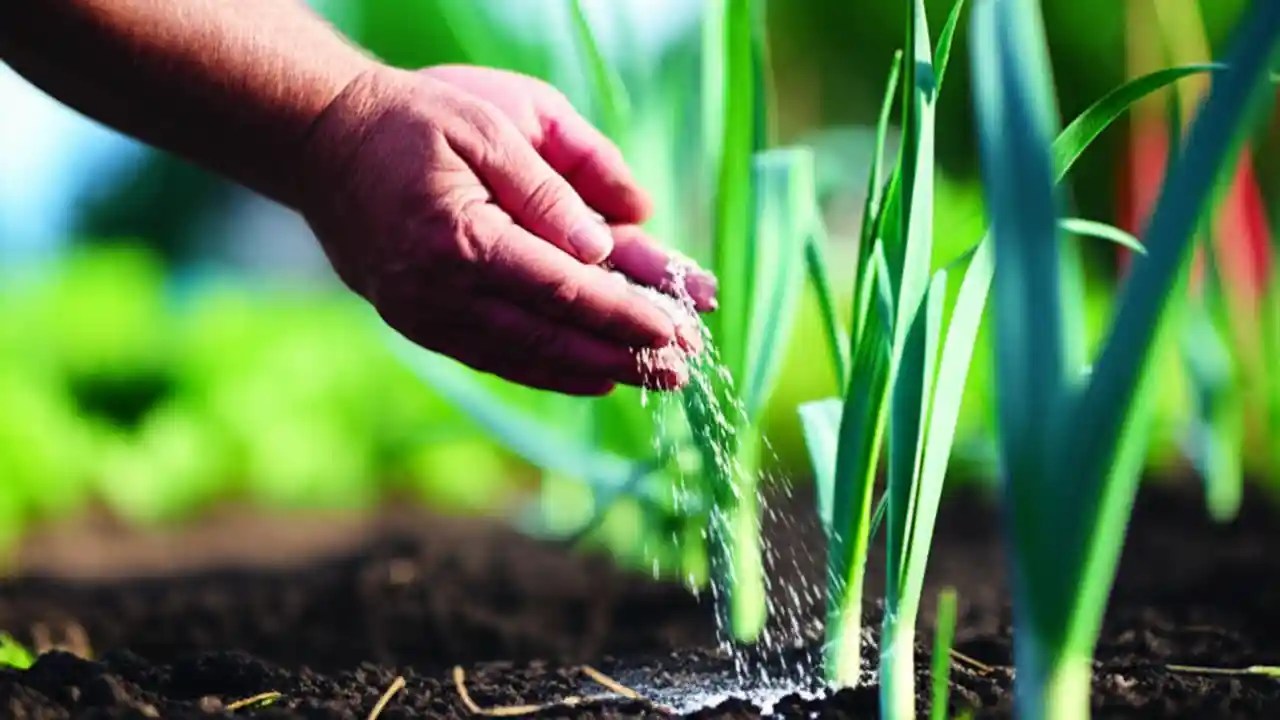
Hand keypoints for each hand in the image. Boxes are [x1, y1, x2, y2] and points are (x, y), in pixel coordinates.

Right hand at [298, 65, 713, 395]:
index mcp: (463, 239)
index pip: (564, 292)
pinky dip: (546, 371)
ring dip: (592, 372)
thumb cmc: (414, 121)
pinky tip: (591, 377)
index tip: (675, 330)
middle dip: (622, 356)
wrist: (324, 145)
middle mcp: (441, 293)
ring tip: (648, 379)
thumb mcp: (491, 124)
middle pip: (550, 339)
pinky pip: (493, 358)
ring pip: (524, 359)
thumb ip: (552, 187)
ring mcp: (425, 317)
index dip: (624, 315)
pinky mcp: (420, 324)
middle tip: (680, 370)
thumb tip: (605, 245)